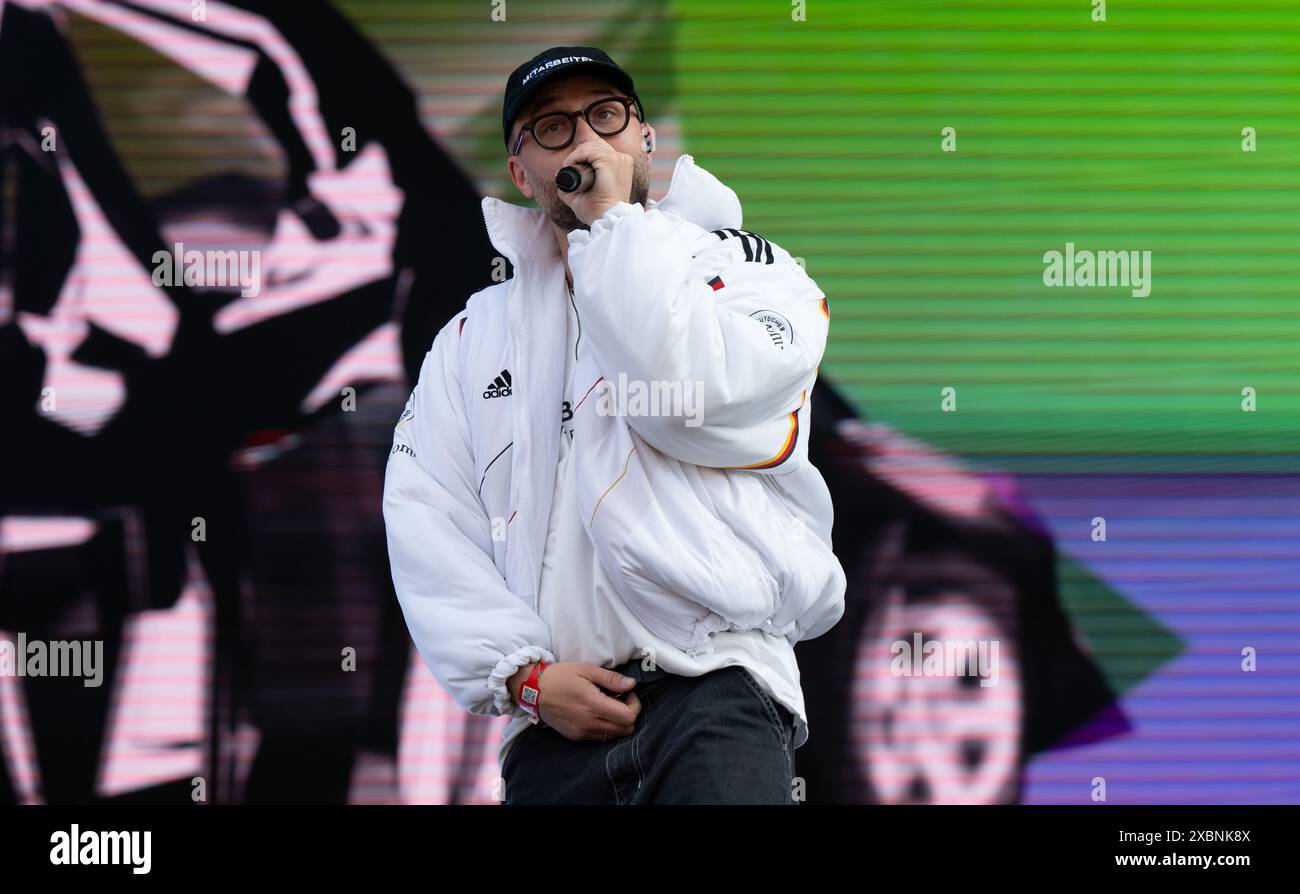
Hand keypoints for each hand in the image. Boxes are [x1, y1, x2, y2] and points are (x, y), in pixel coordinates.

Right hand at [510, 661, 640, 741]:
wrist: (533, 690)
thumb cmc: (560, 676)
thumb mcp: (586, 669)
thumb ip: (610, 679)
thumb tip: (631, 684)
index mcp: (593, 705)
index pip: (628, 716)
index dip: (635, 705)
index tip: (629, 693)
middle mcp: (589, 723)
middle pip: (626, 729)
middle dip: (630, 714)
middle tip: (622, 699)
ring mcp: (582, 732)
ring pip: (615, 736)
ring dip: (619, 722)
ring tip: (610, 706)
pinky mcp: (576, 736)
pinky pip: (601, 738)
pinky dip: (607, 728)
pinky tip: (599, 713)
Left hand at [556, 139, 635, 225]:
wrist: (606, 219)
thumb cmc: (598, 211)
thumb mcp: (585, 195)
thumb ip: (573, 185)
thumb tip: (559, 174)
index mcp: (621, 165)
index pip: (601, 149)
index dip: (584, 153)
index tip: (572, 165)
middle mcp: (622, 159)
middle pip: (595, 144)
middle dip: (579, 152)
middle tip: (568, 167)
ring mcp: (618, 159)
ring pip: (590, 145)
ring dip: (575, 155)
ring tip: (568, 167)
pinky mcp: (610, 161)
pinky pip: (588, 150)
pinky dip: (575, 156)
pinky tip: (569, 165)